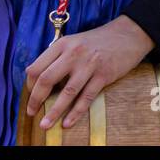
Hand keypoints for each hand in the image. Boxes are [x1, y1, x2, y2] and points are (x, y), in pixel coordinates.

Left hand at [23, 15, 154, 130]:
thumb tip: (34, 75)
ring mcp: (90, 64)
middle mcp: (74, 53)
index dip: (30, 85)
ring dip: (54, 111)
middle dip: (36, 100)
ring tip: (45, 125)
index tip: (31, 95)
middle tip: (32, 112)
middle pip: (47, 80)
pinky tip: (68, 122)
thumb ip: (56, 56)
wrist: (129, 34)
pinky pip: (87, 97)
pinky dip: (76, 112)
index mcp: (63, 44)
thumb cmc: (99, 40)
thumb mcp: (74, 41)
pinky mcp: (104, 74)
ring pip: (67, 92)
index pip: (36, 68)